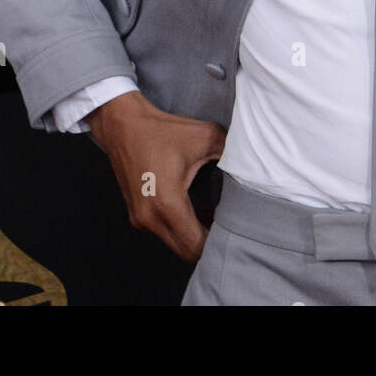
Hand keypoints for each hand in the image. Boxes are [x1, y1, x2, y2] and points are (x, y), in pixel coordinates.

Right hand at [87, 90, 226, 262]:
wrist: (122, 123)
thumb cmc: (162, 130)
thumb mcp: (205, 136)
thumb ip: (232, 153)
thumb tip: (253, 164)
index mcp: (168, 204)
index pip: (197, 246)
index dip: (218, 244)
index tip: (235, 233)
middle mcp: (150, 218)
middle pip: (186, 252)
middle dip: (208, 245)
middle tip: (229, 228)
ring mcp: (140, 218)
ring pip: (174, 243)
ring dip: (194, 237)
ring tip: (215, 218)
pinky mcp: (137, 213)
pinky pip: (164, 232)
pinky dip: (181, 228)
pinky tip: (196, 210)